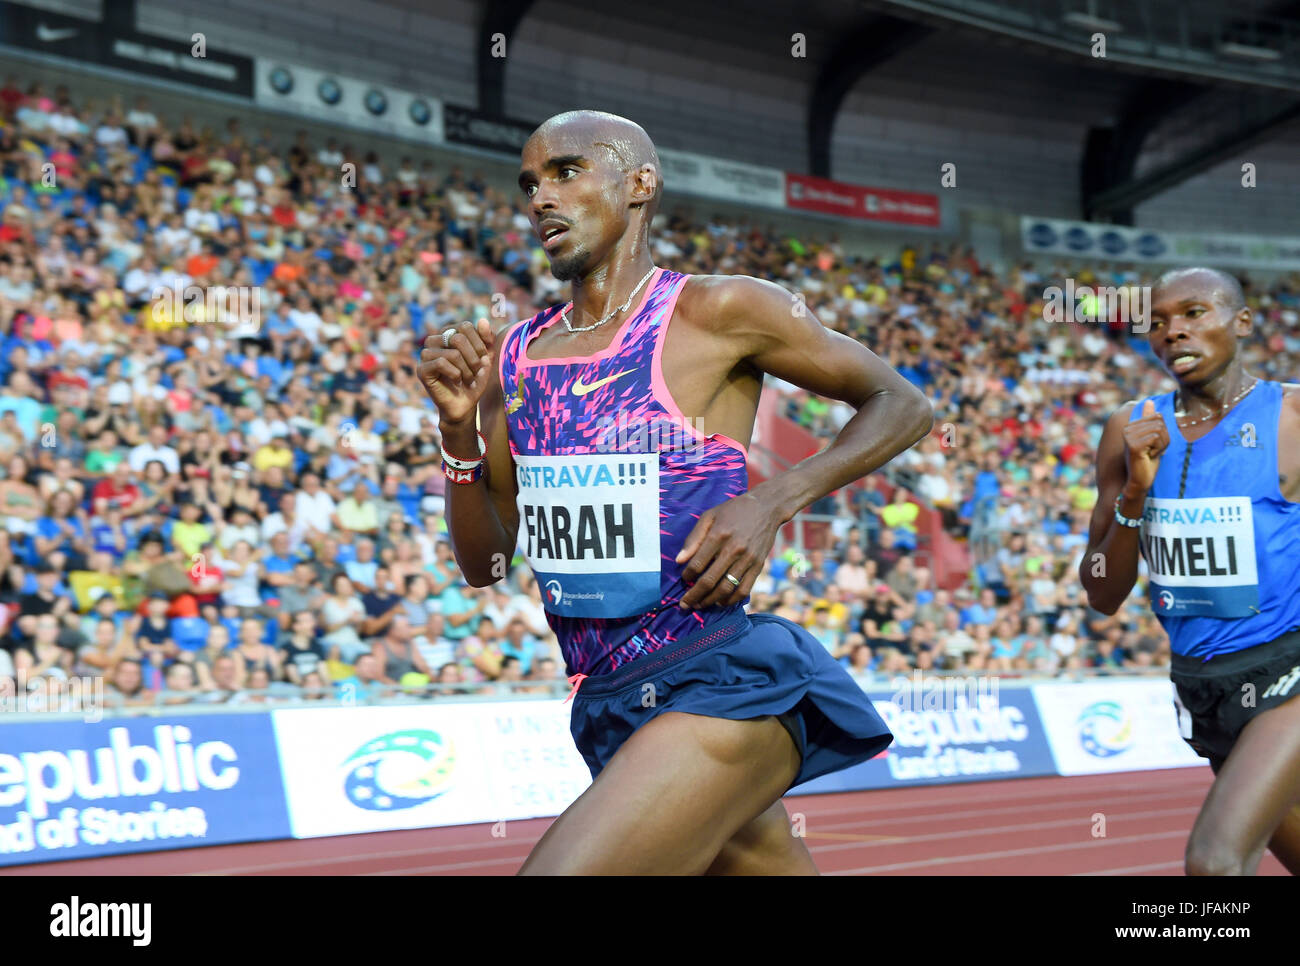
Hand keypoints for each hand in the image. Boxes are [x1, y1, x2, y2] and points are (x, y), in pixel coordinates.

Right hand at [417, 319, 494, 424]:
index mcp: (449, 333)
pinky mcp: (422, 369)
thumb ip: (486, 340)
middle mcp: (435, 340)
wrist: (465, 405)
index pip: (465, 326)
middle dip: (474, 358)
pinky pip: (441, 363)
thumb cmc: (474, 380)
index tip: (484, 359)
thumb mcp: (485, 359)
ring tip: (468, 379)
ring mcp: (426, 354)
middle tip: (476, 372)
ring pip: (453, 353)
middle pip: (459, 338)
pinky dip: (455, 374)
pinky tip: (457, 381)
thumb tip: (482, 320)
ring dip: (466, 370)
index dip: (479, 343)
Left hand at [675, 493, 780, 609]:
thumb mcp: (709, 516)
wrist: (766, 508)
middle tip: (685, 604)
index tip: (683, 578)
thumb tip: (679, 560)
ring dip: (710, 601)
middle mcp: (733, 549)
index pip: (698, 563)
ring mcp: (748, 559)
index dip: (687, 575)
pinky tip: (721, 602)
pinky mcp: (758, 566)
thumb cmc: (733, 511)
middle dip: (694, 596)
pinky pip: (744, 589)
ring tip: (700, 605)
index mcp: (718, 535)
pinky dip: (731, 600)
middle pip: (710, 581)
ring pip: (726, 589)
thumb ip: (693, 538)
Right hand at [1122, 400, 1168, 493]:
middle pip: (1160, 422)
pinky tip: (1149, 457)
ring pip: (1159, 430)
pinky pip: (1157, 438)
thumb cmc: (1147, 461)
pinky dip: (1159, 449)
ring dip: (1162, 444)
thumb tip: (1149, 401)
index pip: (1158, 416)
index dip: (1163, 432)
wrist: (1140, 480)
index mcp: (1131, 426)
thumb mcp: (1153, 438)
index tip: (1154, 445)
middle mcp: (1127, 429)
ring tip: (1151, 454)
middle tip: (1154, 451)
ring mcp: (1129, 437)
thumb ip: (1150, 421)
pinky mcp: (1133, 445)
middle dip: (1164, 438)